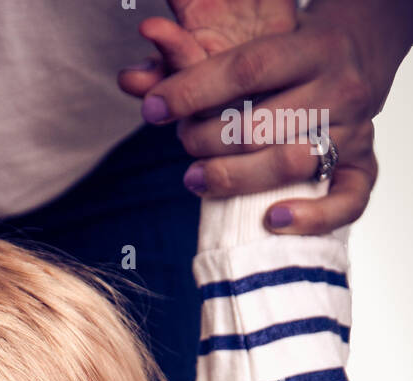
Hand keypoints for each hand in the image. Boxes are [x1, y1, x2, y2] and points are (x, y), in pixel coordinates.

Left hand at [118, 0, 394, 232]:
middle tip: (182, 145)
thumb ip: (192, 63)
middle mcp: (340, 87)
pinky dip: (310, 218)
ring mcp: (355, 130)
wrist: (356, 60)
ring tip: (197, 179)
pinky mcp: (364, 167)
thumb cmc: (287, 63)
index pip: (248, 68)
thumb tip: (129, 79)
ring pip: (291, 163)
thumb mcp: (250, 48)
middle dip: (208, 140)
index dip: (195, 91)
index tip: (153, 110)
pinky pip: (347, 201)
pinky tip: (270, 221)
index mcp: (312, 47)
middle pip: (263, 124)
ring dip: (235, 178)